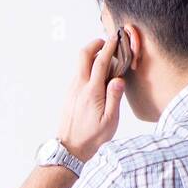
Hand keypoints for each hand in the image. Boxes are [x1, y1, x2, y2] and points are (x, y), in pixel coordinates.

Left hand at [57, 37, 125, 163]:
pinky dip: (87, 68)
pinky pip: (78, 75)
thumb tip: (119, 79)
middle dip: (95, 44)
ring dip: (91, 56)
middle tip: (106, 43)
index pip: (100, 62)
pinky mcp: (69, 95)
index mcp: (92, 92)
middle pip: (84, 55)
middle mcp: (79, 87)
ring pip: (80, 64)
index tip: (115, 38)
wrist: (69, 150)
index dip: (108, 47)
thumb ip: (114, 98)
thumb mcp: (109, 122)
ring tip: (105, 60)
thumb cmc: (91, 139)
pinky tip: (97, 77)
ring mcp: (72, 90)